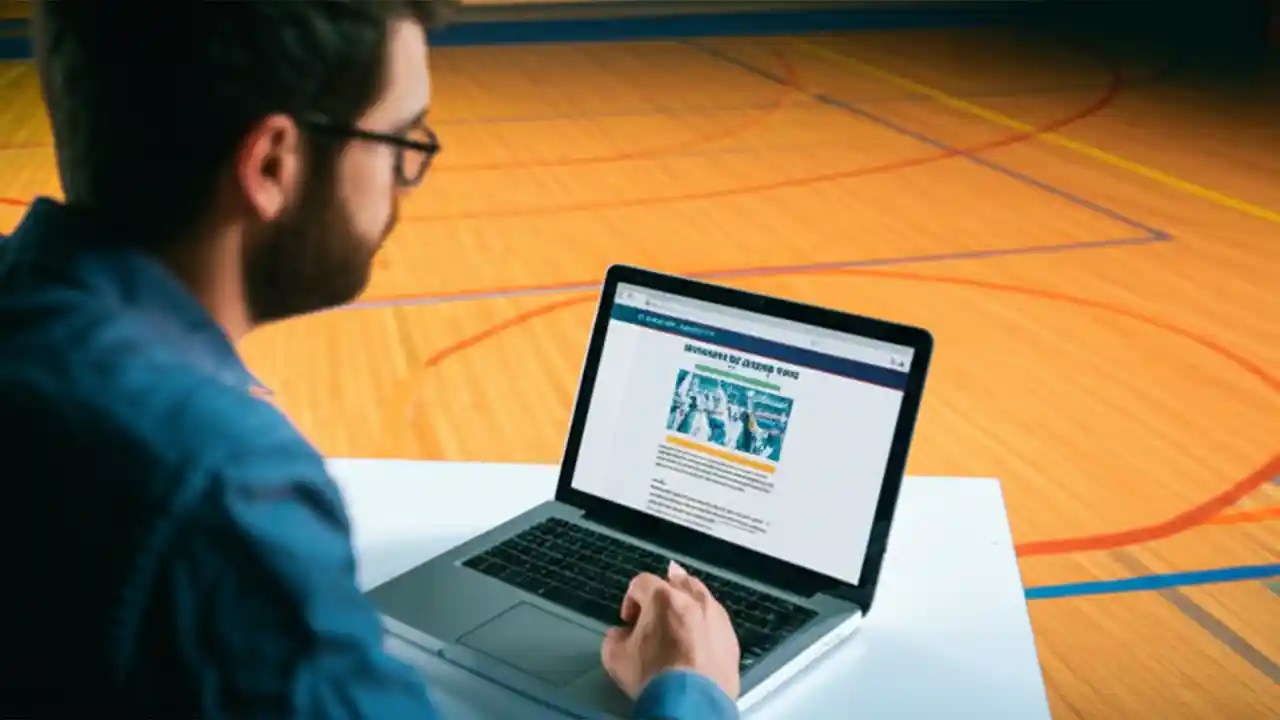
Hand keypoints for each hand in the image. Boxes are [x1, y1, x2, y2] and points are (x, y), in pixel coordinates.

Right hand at [601, 560, 740, 700]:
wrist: (692, 703)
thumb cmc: (653, 676)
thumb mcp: (616, 658)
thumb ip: (614, 637)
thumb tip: (622, 635)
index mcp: (662, 598)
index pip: (641, 582)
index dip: (630, 599)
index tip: (629, 622)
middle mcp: (693, 600)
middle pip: (676, 581)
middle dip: (663, 593)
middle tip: (655, 612)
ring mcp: (717, 617)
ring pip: (701, 598)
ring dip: (687, 606)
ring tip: (678, 624)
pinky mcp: (731, 638)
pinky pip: (716, 621)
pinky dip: (705, 625)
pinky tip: (698, 642)